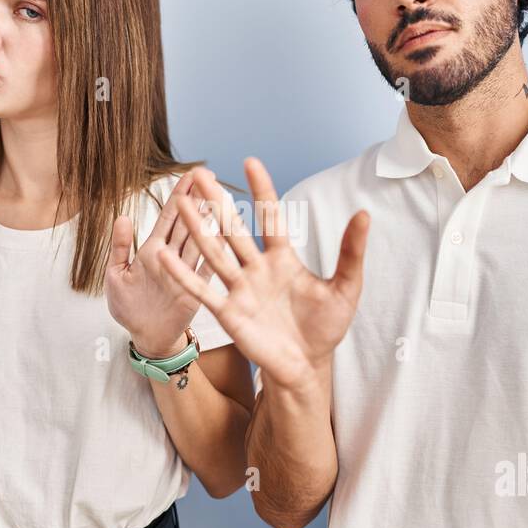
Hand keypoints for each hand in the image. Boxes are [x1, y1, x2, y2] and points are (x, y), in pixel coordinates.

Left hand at [104, 170, 217, 356]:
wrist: (144, 337)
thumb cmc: (127, 308)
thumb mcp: (116, 275)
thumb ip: (120, 247)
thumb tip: (122, 216)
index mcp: (152, 250)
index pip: (168, 217)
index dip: (178, 196)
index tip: (189, 176)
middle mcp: (172, 257)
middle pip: (187, 223)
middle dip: (198, 199)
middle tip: (210, 176)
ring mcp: (186, 272)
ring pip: (200, 241)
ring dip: (210, 220)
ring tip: (221, 198)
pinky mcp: (196, 289)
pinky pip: (207, 268)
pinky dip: (217, 252)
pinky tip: (228, 235)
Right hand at [155, 158, 369, 389]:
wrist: (307, 366)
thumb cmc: (326, 328)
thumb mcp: (346, 288)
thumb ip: (351, 252)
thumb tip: (364, 214)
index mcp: (283, 259)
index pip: (270, 217)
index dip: (261, 190)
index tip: (249, 162)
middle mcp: (257, 268)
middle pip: (233, 228)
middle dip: (217, 202)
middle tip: (199, 174)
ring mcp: (240, 289)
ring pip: (215, 253)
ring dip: (197, 229)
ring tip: (180, 204)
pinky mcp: (229, 313)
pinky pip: (202, 291)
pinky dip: (183, 274)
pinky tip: (163, 255)